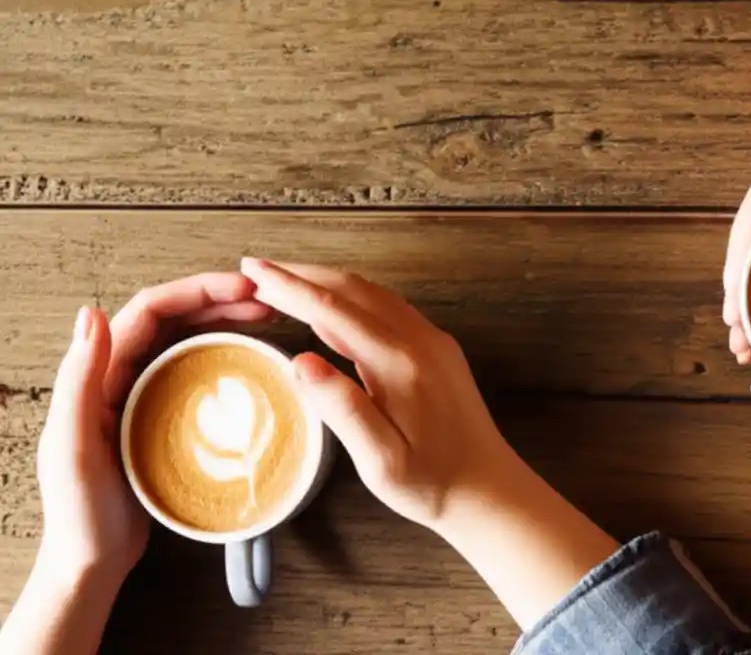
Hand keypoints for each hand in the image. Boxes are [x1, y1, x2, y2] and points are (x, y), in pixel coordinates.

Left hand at [36, 274, 271, 581]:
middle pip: (176, 318)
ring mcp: (148, 397)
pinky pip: (201, 375)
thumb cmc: (80, 513)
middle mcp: (123, 376)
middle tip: (268, 298)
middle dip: (220, 297)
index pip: (151, 310)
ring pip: (190, 341)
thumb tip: (93, 314)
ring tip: (268, 318)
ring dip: (227, 321)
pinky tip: (255, 362)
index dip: (197, 290)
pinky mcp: (169, 420)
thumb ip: (78, 381)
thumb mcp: (72, 446)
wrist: (94, 562)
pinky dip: (228, 357)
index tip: (243, 289)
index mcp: (100, 373)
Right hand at [240, 259, 516, 529]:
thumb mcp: (379, 460)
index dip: (290, 287)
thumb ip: (342, 409)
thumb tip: (301, 361)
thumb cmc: (432, 483)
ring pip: (373, 295)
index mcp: (400, 365)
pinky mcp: (439, 351)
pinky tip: (333, 309)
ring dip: (328, 283)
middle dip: (303, 274)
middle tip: (258, 268)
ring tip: (286, 281)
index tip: (254, 270)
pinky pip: (389, 310)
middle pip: (354, 290)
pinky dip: (353, 299)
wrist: (489, 489)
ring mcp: (434, 343)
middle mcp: (421, 342)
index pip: (334, 311)